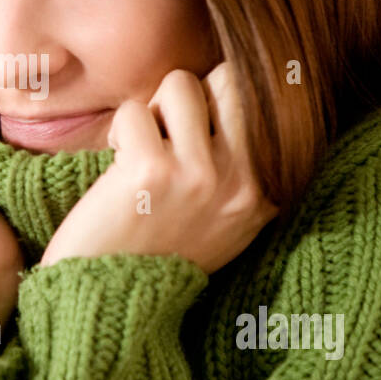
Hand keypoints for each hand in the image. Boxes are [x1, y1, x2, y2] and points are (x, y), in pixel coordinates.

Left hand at [39, 63, 278, 275]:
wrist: (112, 300)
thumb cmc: (161, 251)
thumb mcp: (225, 218)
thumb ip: (242, 165)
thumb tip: (244, 87)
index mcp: (267, 192)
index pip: (266, 102)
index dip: (221, 102)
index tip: (197, 131)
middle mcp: (243, 183)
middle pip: (231, 79)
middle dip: (193, 94)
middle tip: (168, 133)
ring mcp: (201, 176)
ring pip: (181, 85)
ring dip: (152, 110)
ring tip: (141, 148)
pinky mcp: (152, 172)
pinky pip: (135, 111)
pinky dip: (119, 131)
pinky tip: (117, 167)